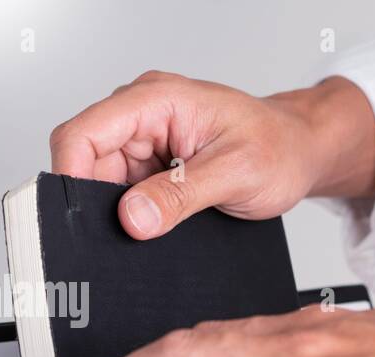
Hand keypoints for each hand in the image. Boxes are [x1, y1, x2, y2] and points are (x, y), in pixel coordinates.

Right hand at [50, 71, 374, 238]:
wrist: (303, 152)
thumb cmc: (280, 149)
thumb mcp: (236, 174)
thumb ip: (181, 195)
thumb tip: (132, 218)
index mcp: (157, 99)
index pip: (84, 133)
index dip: (71, 177)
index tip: (79, 221)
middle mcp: (144, 114)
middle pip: (88, 161)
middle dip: (98, 203)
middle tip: (122, 240)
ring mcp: (147, 139)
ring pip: (104, 181)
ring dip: (120, 211)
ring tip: (153, 233)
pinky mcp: (155, 164)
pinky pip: (127, 191)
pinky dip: (136, 214)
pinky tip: (156, 230)